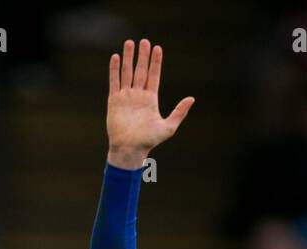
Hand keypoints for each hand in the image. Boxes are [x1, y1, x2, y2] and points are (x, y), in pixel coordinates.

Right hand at [106, 39, 193, 170]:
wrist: (129, 149)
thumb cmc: (149, 141)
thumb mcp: (168, 127)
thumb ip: (179, 112)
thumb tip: (192, 98)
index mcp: (151, 99)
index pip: (154, 76)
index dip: (156, 62)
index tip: (157, 48)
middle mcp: (138, 95)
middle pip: (141, 70)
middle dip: (142, 56)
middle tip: (144, 41)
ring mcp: (126, 96)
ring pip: (127, 72)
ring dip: (128, 58)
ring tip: (130, 43)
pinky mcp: (114, 100)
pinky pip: (114, 81)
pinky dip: (115, 69)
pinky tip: (116, 57)